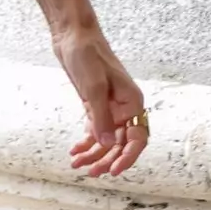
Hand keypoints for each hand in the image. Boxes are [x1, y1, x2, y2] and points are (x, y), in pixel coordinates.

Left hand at [55, 23, 149, 178]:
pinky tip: (75, 151)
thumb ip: (100, 117)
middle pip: (120, 143)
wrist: (73, 36)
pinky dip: (86, 142)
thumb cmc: (87, 55)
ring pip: (106, 140)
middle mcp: (125, 108)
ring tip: (77, 164)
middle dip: (106, 159)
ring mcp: (110, 107)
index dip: (127, 157)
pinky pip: (95, 130)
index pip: (137, 138)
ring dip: (94, 154)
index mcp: (133, 102)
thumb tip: (106, 144)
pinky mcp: (95, 105)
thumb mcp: (93, 87)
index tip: (113, 171)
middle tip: (90, 173)